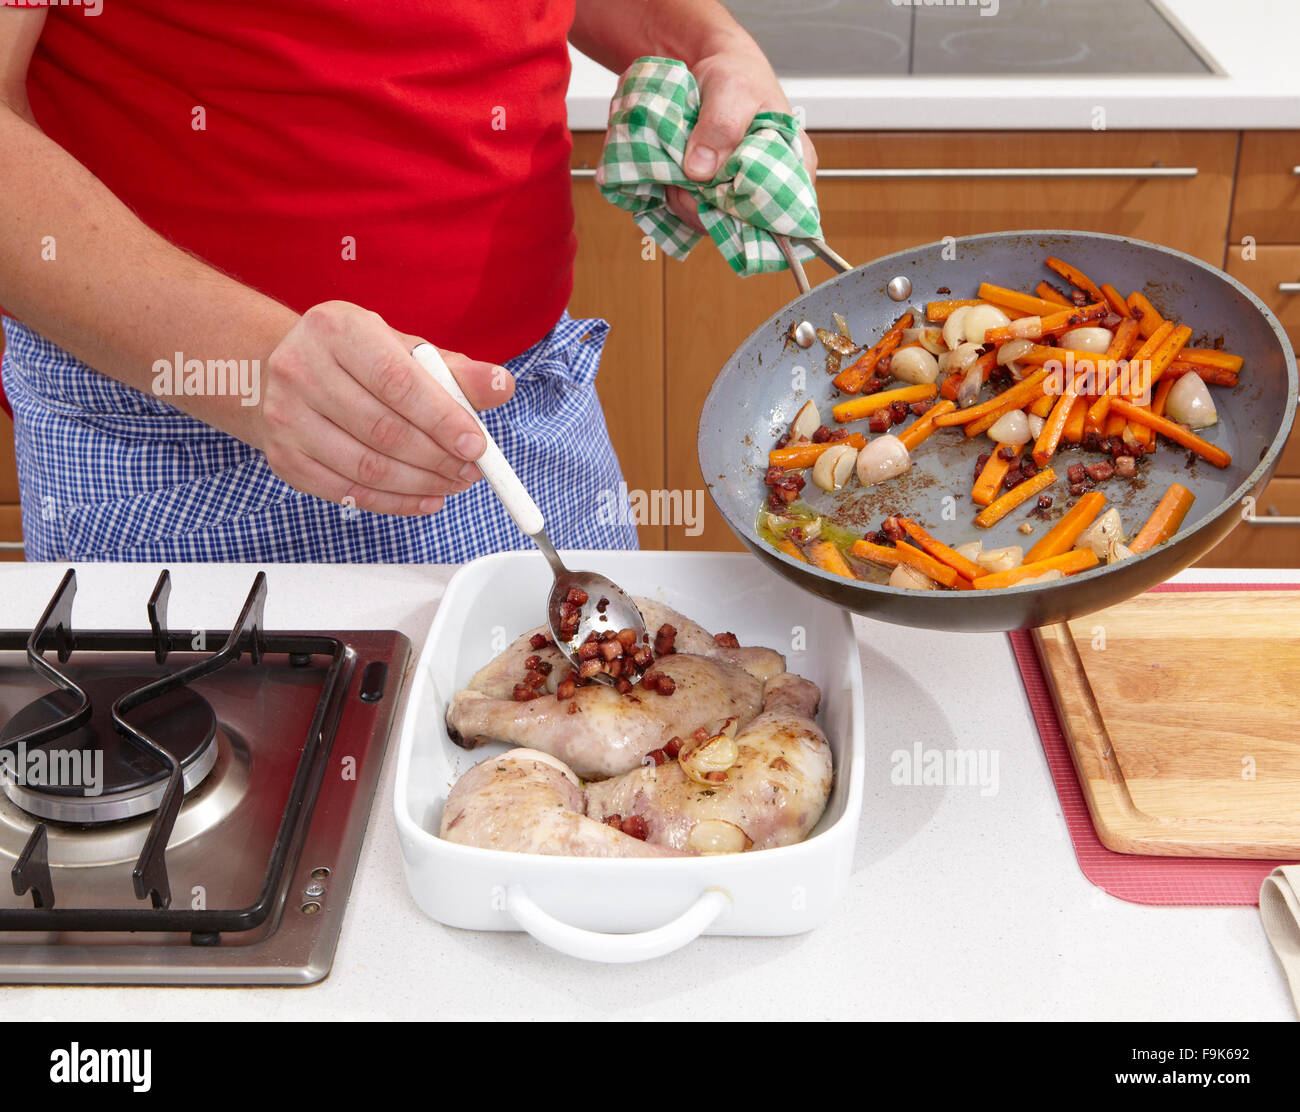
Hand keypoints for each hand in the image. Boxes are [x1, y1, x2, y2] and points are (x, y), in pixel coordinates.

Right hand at [259, 301, 513, 515]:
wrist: (274, 371)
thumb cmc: (354, 359)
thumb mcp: (403, 349)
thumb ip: (455, 370)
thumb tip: (503, 386)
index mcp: (337, 330)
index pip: (397, 382)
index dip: (442, 419)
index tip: (477, 444)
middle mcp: (301, 369)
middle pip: (383, 430)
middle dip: (438, 458)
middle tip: (472, 470)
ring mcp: (285, 417)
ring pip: (366, 467)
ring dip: (421, 484)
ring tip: (453, 483)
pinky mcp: (283, 458)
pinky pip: (347, 492)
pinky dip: (394, 502)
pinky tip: (425, 499)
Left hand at [665, 46, 818, 232]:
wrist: (714, 72)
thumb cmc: (738, 77)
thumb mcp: (733, 90)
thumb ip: (721, 126)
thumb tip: (703, 171)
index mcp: (796, 168)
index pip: (785, 220)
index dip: (748, 218)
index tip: (714, 194)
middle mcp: (772, 190)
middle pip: (743, 227)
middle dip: (707, 206)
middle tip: (687, 170)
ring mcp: (742, 198)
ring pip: (713, 223)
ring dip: (687, 200)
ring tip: (682, 162)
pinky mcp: (717, 199)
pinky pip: (696, 214)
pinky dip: (680, 197)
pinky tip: (677, 172)